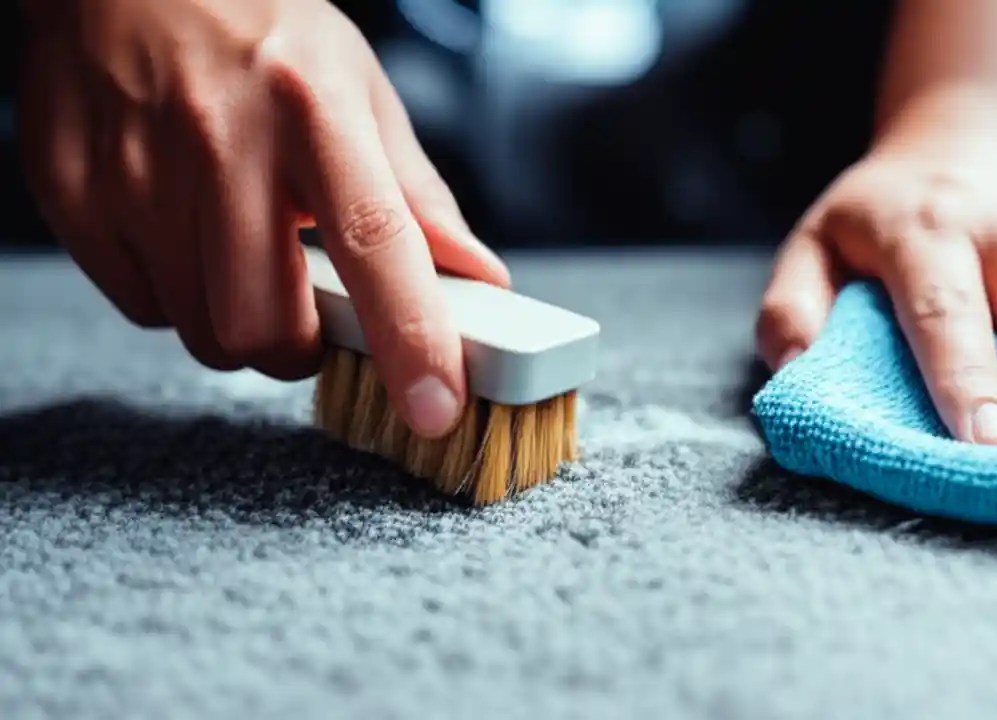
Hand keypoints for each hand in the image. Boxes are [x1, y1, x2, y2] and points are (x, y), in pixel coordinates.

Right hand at [18, 0, 507, 437]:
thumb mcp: (360, 91)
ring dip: (238, 323)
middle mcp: (222, 142)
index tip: (437, 408)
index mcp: (314, 110)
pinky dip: (177, 294)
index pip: (376, 246)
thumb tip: (476, 276)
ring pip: (202, 331)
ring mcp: (136, 171)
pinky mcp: (75, 194)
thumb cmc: (259, 30)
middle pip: (266, 326)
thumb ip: (417, 196)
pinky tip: (185, 231)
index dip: (412, 338)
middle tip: (307, 308)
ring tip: (243, 251)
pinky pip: (142, 307)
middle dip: (298, 348)